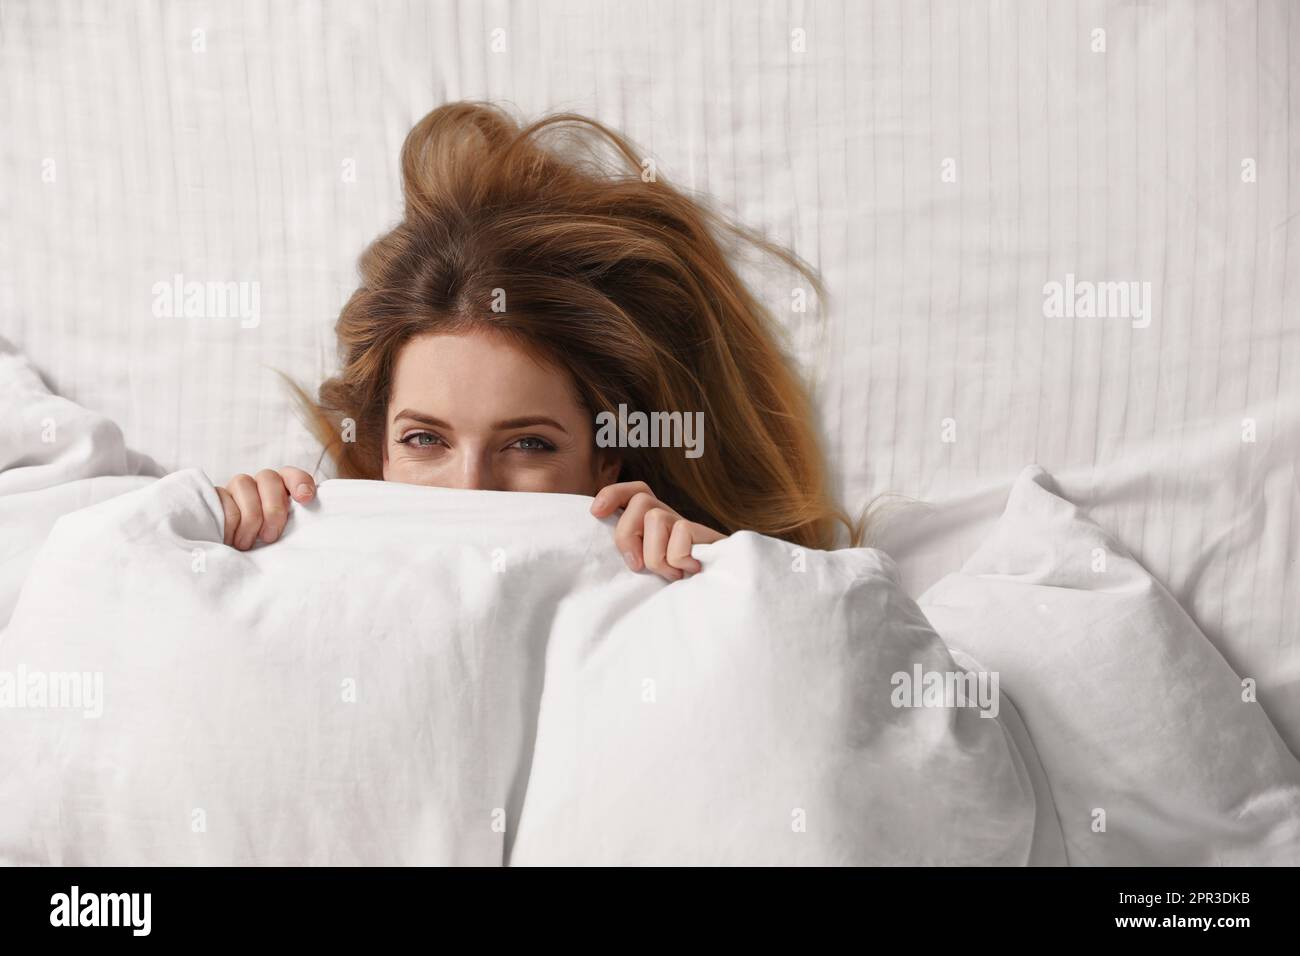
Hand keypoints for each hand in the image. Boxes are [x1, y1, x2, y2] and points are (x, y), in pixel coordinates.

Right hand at [216, 467, 316, 549]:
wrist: (230, 555)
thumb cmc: (262, 546)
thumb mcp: (283, 536)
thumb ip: (295, 524)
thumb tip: (310, 523)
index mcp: (282, 489)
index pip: (292, 475)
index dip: (300, 482)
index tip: (305, 499)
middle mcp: (260, 483)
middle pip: (269, 478)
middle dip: (273, 508)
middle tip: (270, 537)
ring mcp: (236, 487)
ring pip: (244, 484)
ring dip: (249, 518)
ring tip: (247, 544)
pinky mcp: (215, 495)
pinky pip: (222, 499)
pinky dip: (229, 522)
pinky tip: (230, 539)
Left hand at [589, 480, 725, 580]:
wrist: (719, 596)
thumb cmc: (675, 586)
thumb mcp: (645, 569)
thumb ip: (629, 553)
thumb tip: (601, 543)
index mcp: (652, 522)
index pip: (634, 491)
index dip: (613, 494)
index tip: (596, 513)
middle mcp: (670, 517)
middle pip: (640, 501)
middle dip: (628, 535)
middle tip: (637, 566)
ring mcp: (687, 525)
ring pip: (655, 517)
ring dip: (656, 554)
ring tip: (669, 573)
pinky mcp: (706, 535)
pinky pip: (679, 533)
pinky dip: (678, 558)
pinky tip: (689, 571)